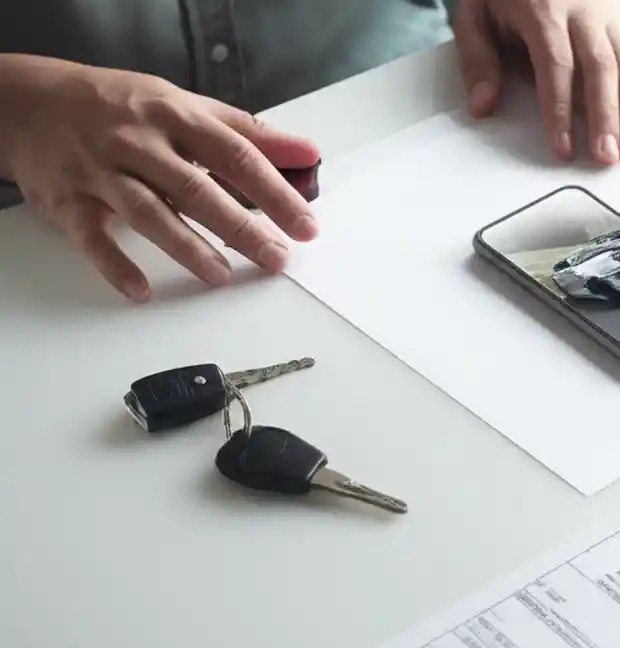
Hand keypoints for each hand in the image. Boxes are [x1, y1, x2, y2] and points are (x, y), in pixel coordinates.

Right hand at [0, 55, 319, 301]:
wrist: (31, 103)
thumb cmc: (123, 107)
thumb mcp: (187, 107)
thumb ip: (249, 133)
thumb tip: (308, 154)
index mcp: (175, 116)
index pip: (236, 156)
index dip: (275, 193)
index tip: (306, 226)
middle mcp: (138, 142)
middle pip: (197, 189)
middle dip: (242, 228)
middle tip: (277, 259)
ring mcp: (100, 172)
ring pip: (148, 212)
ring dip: (187, 248)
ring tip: (222, 276)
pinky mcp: (68, 201)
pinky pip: (91, 238)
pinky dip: (115, 266)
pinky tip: (141, 291)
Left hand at [453, 0, 619, 164]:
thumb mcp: (473, 15)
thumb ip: (477, 59)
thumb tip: (483, 106)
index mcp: (543, 9)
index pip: (556, 65)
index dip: (561, 109)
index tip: (563, 146)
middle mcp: (582, 10)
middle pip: (600, 66)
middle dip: (605, 115)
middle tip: (606, 155)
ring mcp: (607, 13)